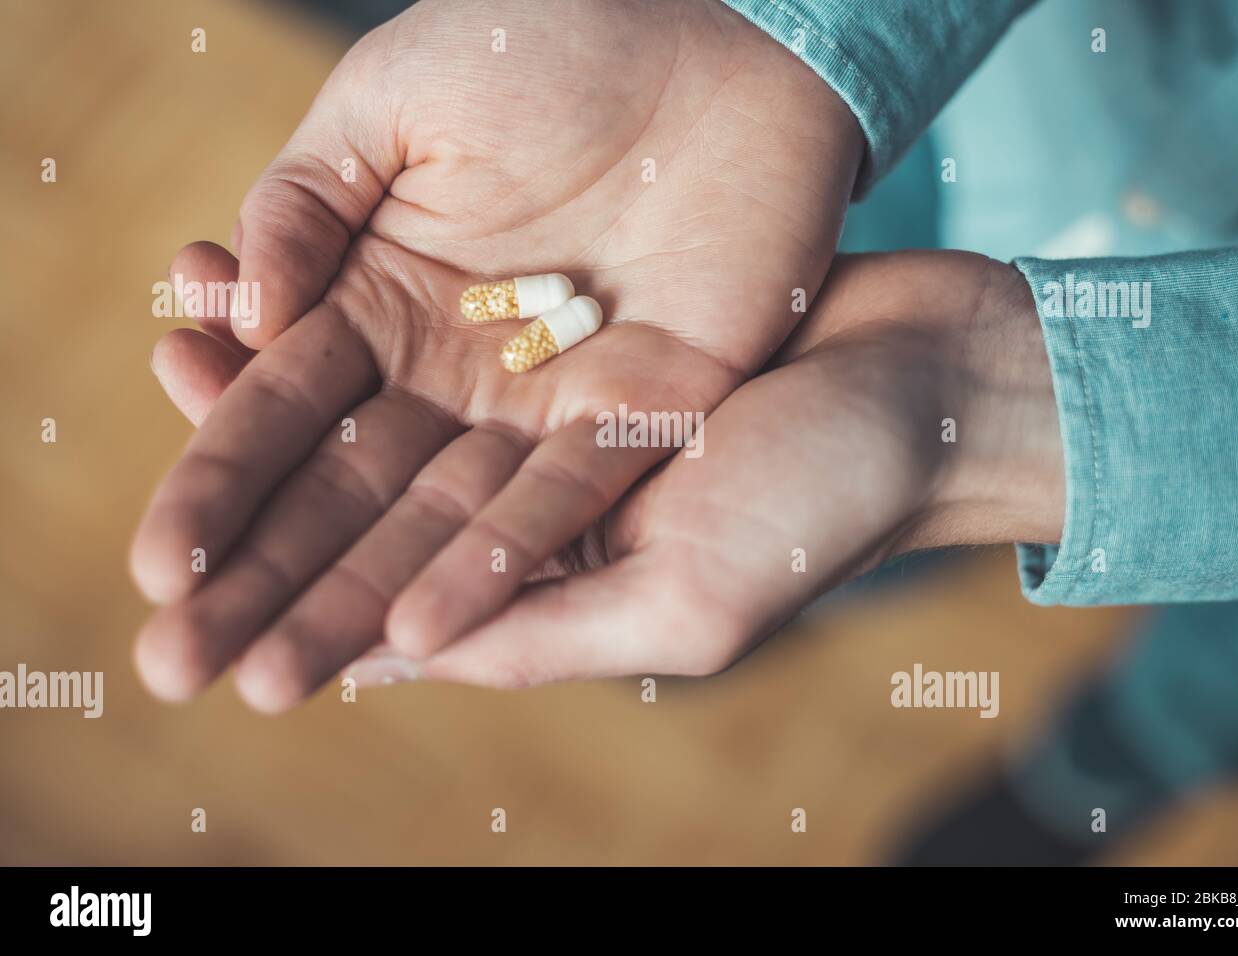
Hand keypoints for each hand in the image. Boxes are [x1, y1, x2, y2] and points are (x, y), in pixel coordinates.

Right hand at [130, 0, 862, 708]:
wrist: (715, 40)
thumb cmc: (551, 40)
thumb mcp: (396, 100)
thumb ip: (306, 201)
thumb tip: (238, 318)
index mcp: (384, 297)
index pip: (283, 410)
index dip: (218, 483)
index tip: (158, 566)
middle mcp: (456, 369)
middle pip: (348, 491)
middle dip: (266, 578)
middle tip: (179, 666)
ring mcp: (545, 400)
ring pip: (439, 521)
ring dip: (359, 601)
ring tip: (275, 681)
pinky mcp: (642, 410)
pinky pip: (562, 496)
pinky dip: (495, 557)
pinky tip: (418, 630)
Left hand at [149, 251, 1064, 695]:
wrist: (913, 381)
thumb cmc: (824, 505)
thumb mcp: (687, 601)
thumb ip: (541, 630)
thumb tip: (398, 663)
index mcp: (556, 585)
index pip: (401, 609)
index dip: (296, 612)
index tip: (193, 615)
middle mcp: (536, 511)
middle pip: (375, 512)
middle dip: (264, 515)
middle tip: (154, 506)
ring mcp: (545, 421)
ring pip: (391, 413)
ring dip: (288, 393)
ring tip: (182, 351)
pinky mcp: (560, 344)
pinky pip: (439, 332)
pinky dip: (358, 312)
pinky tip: (281, 296)